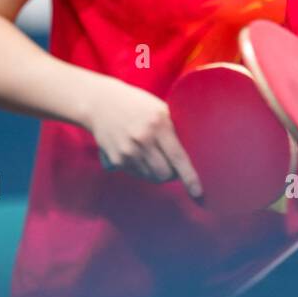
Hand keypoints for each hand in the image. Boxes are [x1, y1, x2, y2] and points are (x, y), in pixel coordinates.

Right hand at [85, 77, 202, 198]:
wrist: (100, 102)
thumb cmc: (136, 104)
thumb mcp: (160, 109)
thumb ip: (173, 131)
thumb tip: (187, 158)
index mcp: (158, 125)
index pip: (178, 157)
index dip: (190, 178)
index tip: (198, 193)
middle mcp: (142, 140)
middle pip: (164, 174)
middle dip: (171, 174)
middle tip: (171, 164)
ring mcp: (127, 152)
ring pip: (150, 176)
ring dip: (155, 171)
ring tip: (150, 152)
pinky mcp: (115, 160)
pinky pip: (135, 174)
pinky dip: (140, 169)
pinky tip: (135, 151)